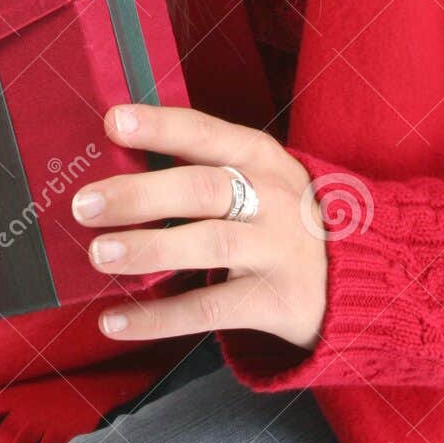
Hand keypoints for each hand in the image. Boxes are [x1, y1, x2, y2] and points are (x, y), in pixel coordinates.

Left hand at [71, 102, 328, 351]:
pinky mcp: (275, 300)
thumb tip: (113, 166)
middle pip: (201, 189)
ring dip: (148, 249)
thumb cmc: (278, 216)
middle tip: (85, 204)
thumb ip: (198, 168)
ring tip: (99, 254)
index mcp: (260, 156)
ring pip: (207, 245)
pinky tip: (114, 321)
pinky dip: (157, 318)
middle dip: (139, 194)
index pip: (204, 134)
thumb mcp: (256, 177)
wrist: (358, 274)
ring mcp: (276, 249)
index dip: (159, 126)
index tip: (112, 121)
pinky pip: (208, 310)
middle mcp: (270, 197)